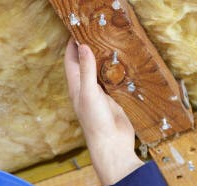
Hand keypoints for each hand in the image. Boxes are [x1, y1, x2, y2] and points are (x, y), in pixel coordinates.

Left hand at [64, 38, 142, 185]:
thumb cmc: (95, 122)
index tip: (76, 28)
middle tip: (96, 31)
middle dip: (88, 48)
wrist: (112, 145)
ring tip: (111, 41)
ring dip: (104, 58)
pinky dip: (117, 70)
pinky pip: (114, 80)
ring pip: (100, 71)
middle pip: (85, 64)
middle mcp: (87, 90)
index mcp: (76, 87)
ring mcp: (101, 95)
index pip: (71, 61)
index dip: (72, 45)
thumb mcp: (89, 93)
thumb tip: (82, 46)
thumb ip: (87, 70)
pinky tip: (124, 61)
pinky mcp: (115, 100)